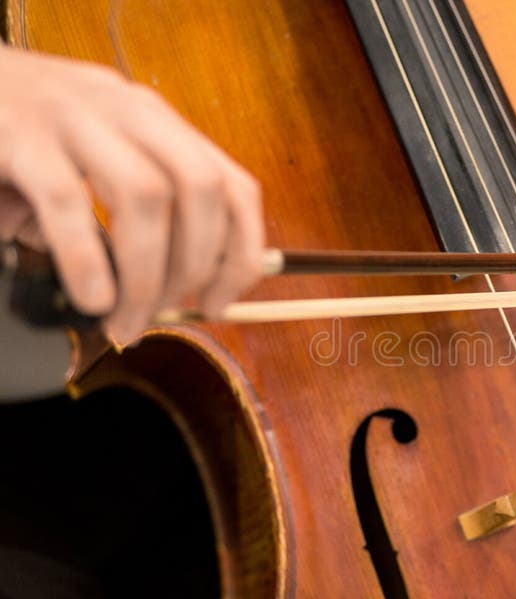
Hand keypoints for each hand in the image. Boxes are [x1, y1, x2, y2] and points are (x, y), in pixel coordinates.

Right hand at [0, 45, 264, 343]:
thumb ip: (138, 213)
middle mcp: (127, 111)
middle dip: (195, 266)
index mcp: (156, 122)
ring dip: (146, 273)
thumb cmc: (28, 132)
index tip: (221, 302)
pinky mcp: (21, 135)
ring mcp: (75, 116)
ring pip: (146, 196)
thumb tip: (170, 292)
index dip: (241, 253)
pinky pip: (68, 201)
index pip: (233, 186)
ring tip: (124, 318)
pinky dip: (88, 259)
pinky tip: (93, 297)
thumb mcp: (97, 162)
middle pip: (200, 189)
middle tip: (166, 314)